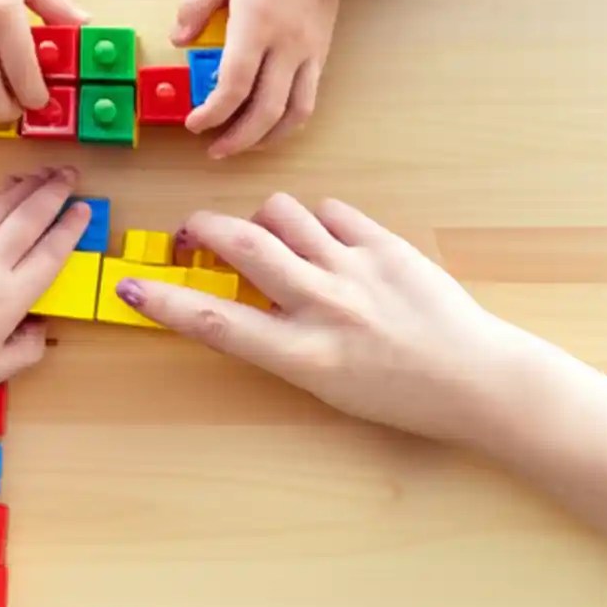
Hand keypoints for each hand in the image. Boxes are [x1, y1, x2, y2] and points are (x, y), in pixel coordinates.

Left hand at [0, 168, 89, 404]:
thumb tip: (43, 325)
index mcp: (11, 296)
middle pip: (30, 217)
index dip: (71, 227)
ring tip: (42, 174)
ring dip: (25, 186)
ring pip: (0, 204)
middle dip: (55, 192)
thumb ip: (29, 348)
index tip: (83, 209)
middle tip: (69, 175)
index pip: (52, 252)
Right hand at [117, 194, 547, 443]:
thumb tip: (244, 294)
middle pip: (242, 246)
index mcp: (305, 355)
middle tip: (189, 233)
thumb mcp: (325, 382)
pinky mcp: (387, 245)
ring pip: (282, 212)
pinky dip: (314, 220)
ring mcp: (358, 269)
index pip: (217, 322)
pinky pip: (330, 211)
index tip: (129, 285)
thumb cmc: (398, 395)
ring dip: (261, 219)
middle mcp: (325, 306)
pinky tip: (324, 241)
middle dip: (201, 228)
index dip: (163, 302)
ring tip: (270, 239)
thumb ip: (280, 337)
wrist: (477, 380)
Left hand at [172, 0, 378, 158]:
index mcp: (257, 25)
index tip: (194, 124)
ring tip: (241, 146)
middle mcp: (286, 47)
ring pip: (293, 114)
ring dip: (265, 140)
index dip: (213, 113)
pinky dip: (288, 123)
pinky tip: (268, 127)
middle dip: (237, 139)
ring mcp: (308, 54)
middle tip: (213, 150)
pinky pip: (307, 101)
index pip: (235, 85)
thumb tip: (179, 40)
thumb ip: (195, 5)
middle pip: (265, 111)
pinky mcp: (320, 56)